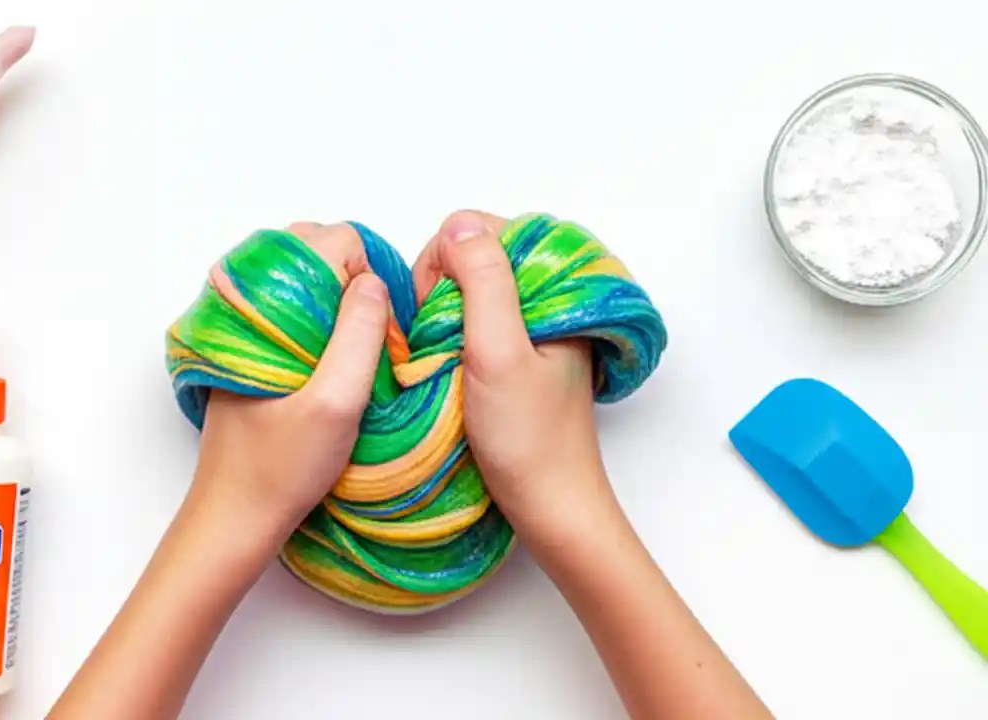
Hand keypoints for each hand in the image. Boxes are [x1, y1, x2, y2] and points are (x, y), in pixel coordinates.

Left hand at [51, 222, 388, 719]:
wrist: (234, 517)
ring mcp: (245, 325)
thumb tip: (375, 282)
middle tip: (373, 332)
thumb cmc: (283, 468)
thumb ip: (359, 335)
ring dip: (338, 296)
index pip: (331, 240)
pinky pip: (292, 305)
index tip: (381, 326)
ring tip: (356, 346)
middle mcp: (246, 304)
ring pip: (304, 277)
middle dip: (354, 276)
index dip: (370, 273)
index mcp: (262, 306)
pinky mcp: (250, 349)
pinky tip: (334, 358)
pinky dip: (320, 316)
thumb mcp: (337, 404)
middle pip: (315, 247)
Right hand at [412, 210, 609, 529]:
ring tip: (444, 359)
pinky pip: (475, 319)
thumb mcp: (497, 352)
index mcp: (552, 286)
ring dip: (443, 315)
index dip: (446, 262)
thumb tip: (459, 224)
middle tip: (441, 343)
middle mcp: (546, 298)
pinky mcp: (519, 352)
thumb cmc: (527, 439)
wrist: (550, 505)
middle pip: (473, 255)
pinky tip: (449, 367)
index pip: (482, 230)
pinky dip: (452, 335)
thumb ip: (483, 281)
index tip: (438, 314)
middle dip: (442, 289)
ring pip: (469, 289)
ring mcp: (533, 325)